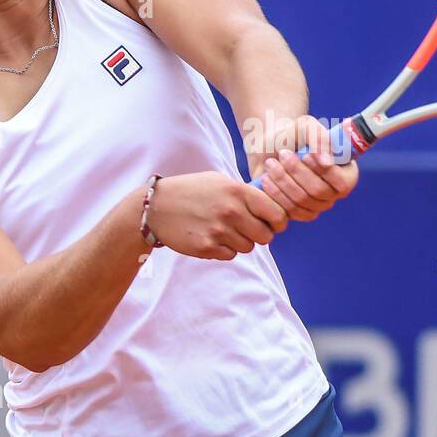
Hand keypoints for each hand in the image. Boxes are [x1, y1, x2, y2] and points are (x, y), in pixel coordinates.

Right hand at [146, 171, 287, 260]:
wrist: (157, 207)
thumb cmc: (192, 191)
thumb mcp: (220, 181)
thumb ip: (246, 192)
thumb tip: (273, 206)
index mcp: (238, 191)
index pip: (277, 213)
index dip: (279, 222)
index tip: (274, 224)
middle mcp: (231, 211)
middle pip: (266, 236)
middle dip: (260, 235)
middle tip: (248, 229)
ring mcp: (219, 230)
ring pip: (248, 247)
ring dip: (240, 242)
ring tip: (224, 230)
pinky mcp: (207, 247)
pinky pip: (230, 255)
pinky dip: (224, 249)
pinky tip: (211, 237)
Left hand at [254, 115, 358, 222]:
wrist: (268, 148)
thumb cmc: (292, 135)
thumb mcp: (306, 126)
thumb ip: (320, 138)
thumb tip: (327, 162)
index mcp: (346, 172)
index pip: (343, 182)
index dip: (323, 171)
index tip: (305, 155)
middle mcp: (334, 193)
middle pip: (319, 192)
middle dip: (297, 172)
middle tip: (282, 154)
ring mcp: (317, 206)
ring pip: (301, 201)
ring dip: (283, 180)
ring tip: (271, 163)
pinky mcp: (298, 214)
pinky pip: (288, 211)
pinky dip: (275, 194)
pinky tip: (266, 179)